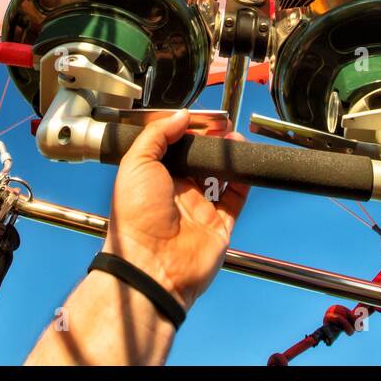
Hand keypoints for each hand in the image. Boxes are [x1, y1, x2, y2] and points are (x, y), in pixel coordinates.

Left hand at [102, 109, 248, 312]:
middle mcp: (176, 192)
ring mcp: (200, 208)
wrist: (152, 264)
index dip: (187, 132)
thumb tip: (180, 116)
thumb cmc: (135, 217)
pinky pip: (236, 198)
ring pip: (220, 176)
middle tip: (222, 127)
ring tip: (235, 140)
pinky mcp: (220, 224)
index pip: (173, 148)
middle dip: (211, 142)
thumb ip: (157, 135)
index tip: (200, 118)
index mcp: (153, 178)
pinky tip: (244, 162)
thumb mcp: (135, 163)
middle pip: (199, 160)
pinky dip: (244, 180)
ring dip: (229, 157)